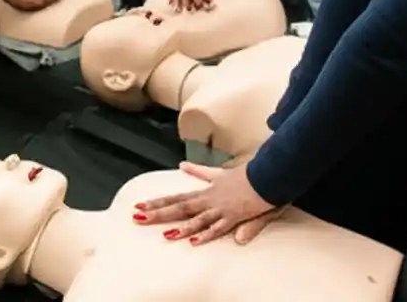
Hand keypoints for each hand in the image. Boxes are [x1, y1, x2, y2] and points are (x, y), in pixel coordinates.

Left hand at [133, 162, 278, 245]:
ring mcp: (221, 207)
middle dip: (159, 212)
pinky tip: (194, 240)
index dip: (160, 200)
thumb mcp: (221, 171)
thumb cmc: (249, 174)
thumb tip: (182, 165)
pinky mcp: (235, 214)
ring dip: (180, 227)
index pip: (178, 196)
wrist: (269, 171)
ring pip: (197, 219)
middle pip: (180, 207)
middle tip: (137, 216)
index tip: (141, 204)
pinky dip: (207, 233)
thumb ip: (203, 171)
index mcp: (207, 190)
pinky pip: (219, 227)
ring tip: (163, 234)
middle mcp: (210, 198)